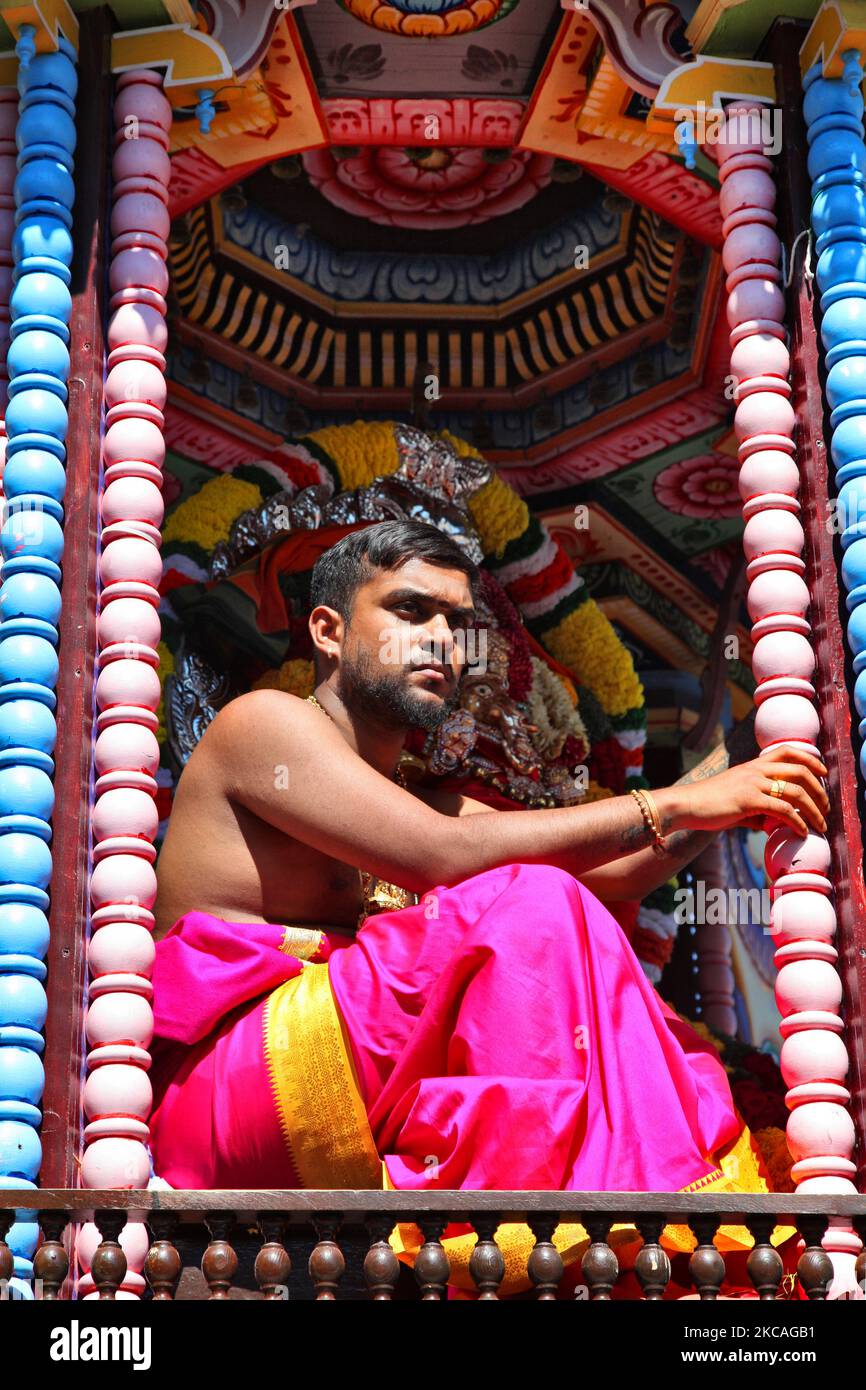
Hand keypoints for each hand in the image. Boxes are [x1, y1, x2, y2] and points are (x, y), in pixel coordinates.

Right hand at [673, 744, 828, 837]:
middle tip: (826, 808)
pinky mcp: (749, 800)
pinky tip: (801, 832)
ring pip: (796, 791)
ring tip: (820, 825)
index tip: (823, 773)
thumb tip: (773, 823)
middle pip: (800, 771)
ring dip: (814, 810)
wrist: (684, 805)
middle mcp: (755, 770)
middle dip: (820, 790)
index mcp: (753, 766)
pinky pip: (783, 810)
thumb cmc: (707, 805)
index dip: (811, 759)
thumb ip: (757, 808)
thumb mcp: (736, 801)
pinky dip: (797, 822)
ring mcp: (753, 783)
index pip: (788, 751)